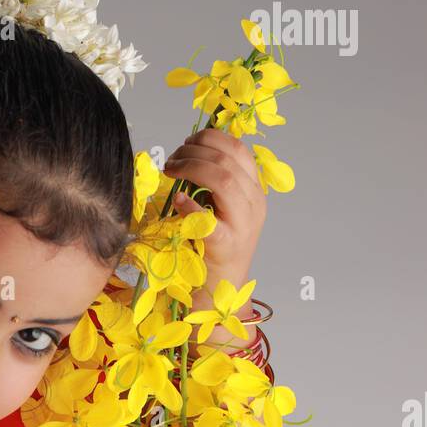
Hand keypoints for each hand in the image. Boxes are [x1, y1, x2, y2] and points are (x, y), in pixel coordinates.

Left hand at [163, 127, 266, 294]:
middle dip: (196, 151)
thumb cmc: (214, 247)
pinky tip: (178, 201)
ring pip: (225, 181)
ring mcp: (242, 226)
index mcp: (254, 191)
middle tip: (173, 158)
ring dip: (193, 168)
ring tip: (171, 170)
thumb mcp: (221, 208)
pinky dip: (191, 207)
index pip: (239, 150)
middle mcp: (254, 205)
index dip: (212, 138)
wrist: (222, 289)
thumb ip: (214, 183)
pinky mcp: (226, 247)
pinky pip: (210, 222)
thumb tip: (189, 152)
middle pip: (229, 161)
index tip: (187, 142)